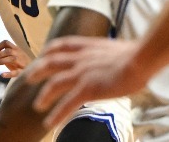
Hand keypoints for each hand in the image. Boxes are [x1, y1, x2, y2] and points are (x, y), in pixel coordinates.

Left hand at [0, 38, 29, 77]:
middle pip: (7, 51)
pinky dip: (9, 74)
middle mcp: (19, 53)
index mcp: (16, 49)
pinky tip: (2, 74)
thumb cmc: (21, 62)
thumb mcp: (14, 55)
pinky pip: (16, 72)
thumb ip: (5, 54)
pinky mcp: (23, 72)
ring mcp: (21, 62)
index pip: (6, 42)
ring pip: (10, 59)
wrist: (37, 69)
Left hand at [25, 36, 146, 125]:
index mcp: (87, 46)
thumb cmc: (136, 54)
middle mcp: (80, 58)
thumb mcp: (114, 48)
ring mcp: (82, 74)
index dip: (49, 50)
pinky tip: (49, 122)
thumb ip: (104, 54)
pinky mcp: (88, 89)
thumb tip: (108, 61)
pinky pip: (67, 104)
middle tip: (29, 78)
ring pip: (54, 84)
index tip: (42, 54)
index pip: (62, 45)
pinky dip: (56, 114)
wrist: (140, 59)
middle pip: (51, 62)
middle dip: (38, 70)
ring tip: (38, 106)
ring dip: (44, 96)